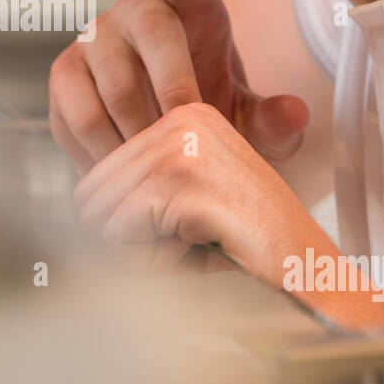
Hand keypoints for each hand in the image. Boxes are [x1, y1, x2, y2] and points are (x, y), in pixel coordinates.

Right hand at [49, 0, 308, 174]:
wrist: (160, 147)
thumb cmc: (210, 119)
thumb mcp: (249, 125)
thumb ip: (274, 122)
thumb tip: (293, 113)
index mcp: (190, 8)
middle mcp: (136, 12)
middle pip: (152, 31)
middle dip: (172, 84)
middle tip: (185, 131)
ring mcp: (94, 40)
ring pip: (110, 84)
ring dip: (135, 132)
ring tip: (156, 168)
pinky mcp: (64, 76)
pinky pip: (75, 113)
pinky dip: (99, 150)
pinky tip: (120, 168)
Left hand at [73, 100, 329, 284]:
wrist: (306, 270)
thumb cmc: (244, 245)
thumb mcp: (180, 201)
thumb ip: (132, 191)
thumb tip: (77, 205)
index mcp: (182, 114)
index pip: (98, 174)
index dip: (127, 222)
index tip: (183, 227)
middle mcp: (180, 118)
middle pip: (91, 192)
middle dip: (126, 237)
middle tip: (185, 243)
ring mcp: (182, 147)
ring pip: (102, 216)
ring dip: (140, 251)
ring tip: (193, 245)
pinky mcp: (183, 182)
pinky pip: (120, 234)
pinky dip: (150, 262)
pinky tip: (195, 253)